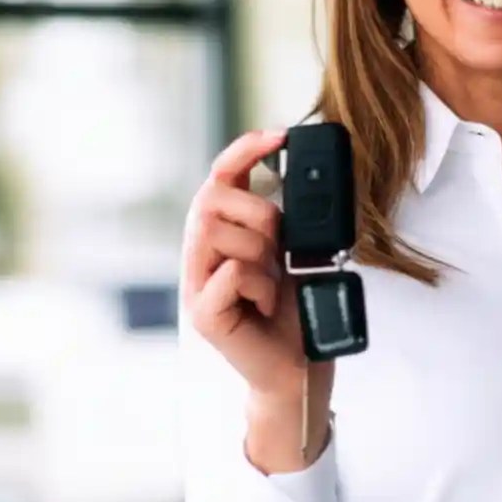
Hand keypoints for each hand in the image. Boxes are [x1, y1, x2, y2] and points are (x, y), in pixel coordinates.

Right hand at [182, 129, 335, 439]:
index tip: (279, 135)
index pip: (221, 176)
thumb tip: (304, 180)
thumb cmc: (295, 312)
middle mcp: (202, 254)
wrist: (299, 367)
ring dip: (263, 257)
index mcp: (223, 233)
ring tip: (272, 286)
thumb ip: (288, 221)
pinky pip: (230, 273)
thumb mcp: (297, 254)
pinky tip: (265, 306)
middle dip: (259, 215)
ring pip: (222, 235)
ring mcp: (197, 284)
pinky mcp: (203, 313)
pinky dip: (259, 286)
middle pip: (214, 199)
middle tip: (280, 249)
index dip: (244, 150)